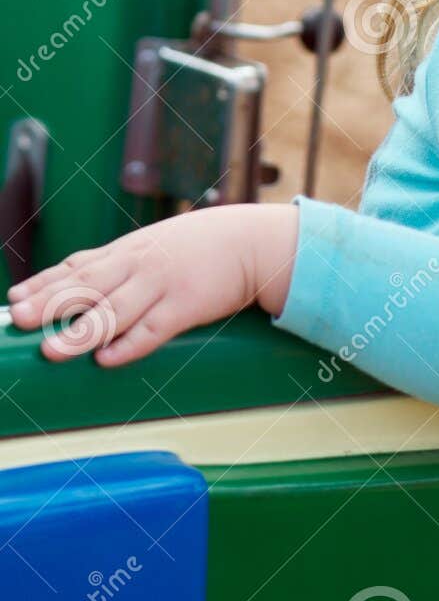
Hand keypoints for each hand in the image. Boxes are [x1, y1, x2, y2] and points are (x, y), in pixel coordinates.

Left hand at [5, 203, 298, 366]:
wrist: (253, 243)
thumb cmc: (202, 245)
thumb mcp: (155, 244)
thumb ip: (118, 261)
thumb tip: (75, 276)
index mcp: (129, 250)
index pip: (78, 267)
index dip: (45, 284)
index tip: (15, 299)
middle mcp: (140, 265)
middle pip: (88, 286)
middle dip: (51, 303)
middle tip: (21, 319)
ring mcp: (163, 285)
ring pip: (114, 311)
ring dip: (81, 331)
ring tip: (53, 349)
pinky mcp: (188, 306)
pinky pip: (155, 329)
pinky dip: (131, 343)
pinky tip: (108, 358)